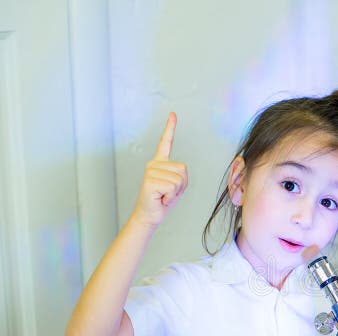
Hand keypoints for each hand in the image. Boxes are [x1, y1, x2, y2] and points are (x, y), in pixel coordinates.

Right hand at [132, 112, 187, 226]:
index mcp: (160, 162)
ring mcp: (150, 171)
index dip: (170, 128)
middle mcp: (153, 164)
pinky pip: (173, 186)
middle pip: (183, 169)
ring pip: (178, 179)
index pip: (166, 142)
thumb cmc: (163, 200)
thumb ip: (180, 174)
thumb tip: (180, 169)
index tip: (173, 114)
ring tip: (163, 194)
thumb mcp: (177, 185)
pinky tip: (160, 197)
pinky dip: (171, 196)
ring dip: (175, 191)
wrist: (150, 214)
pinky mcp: (150, 180)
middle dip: (181, 184)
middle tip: (168, 192)